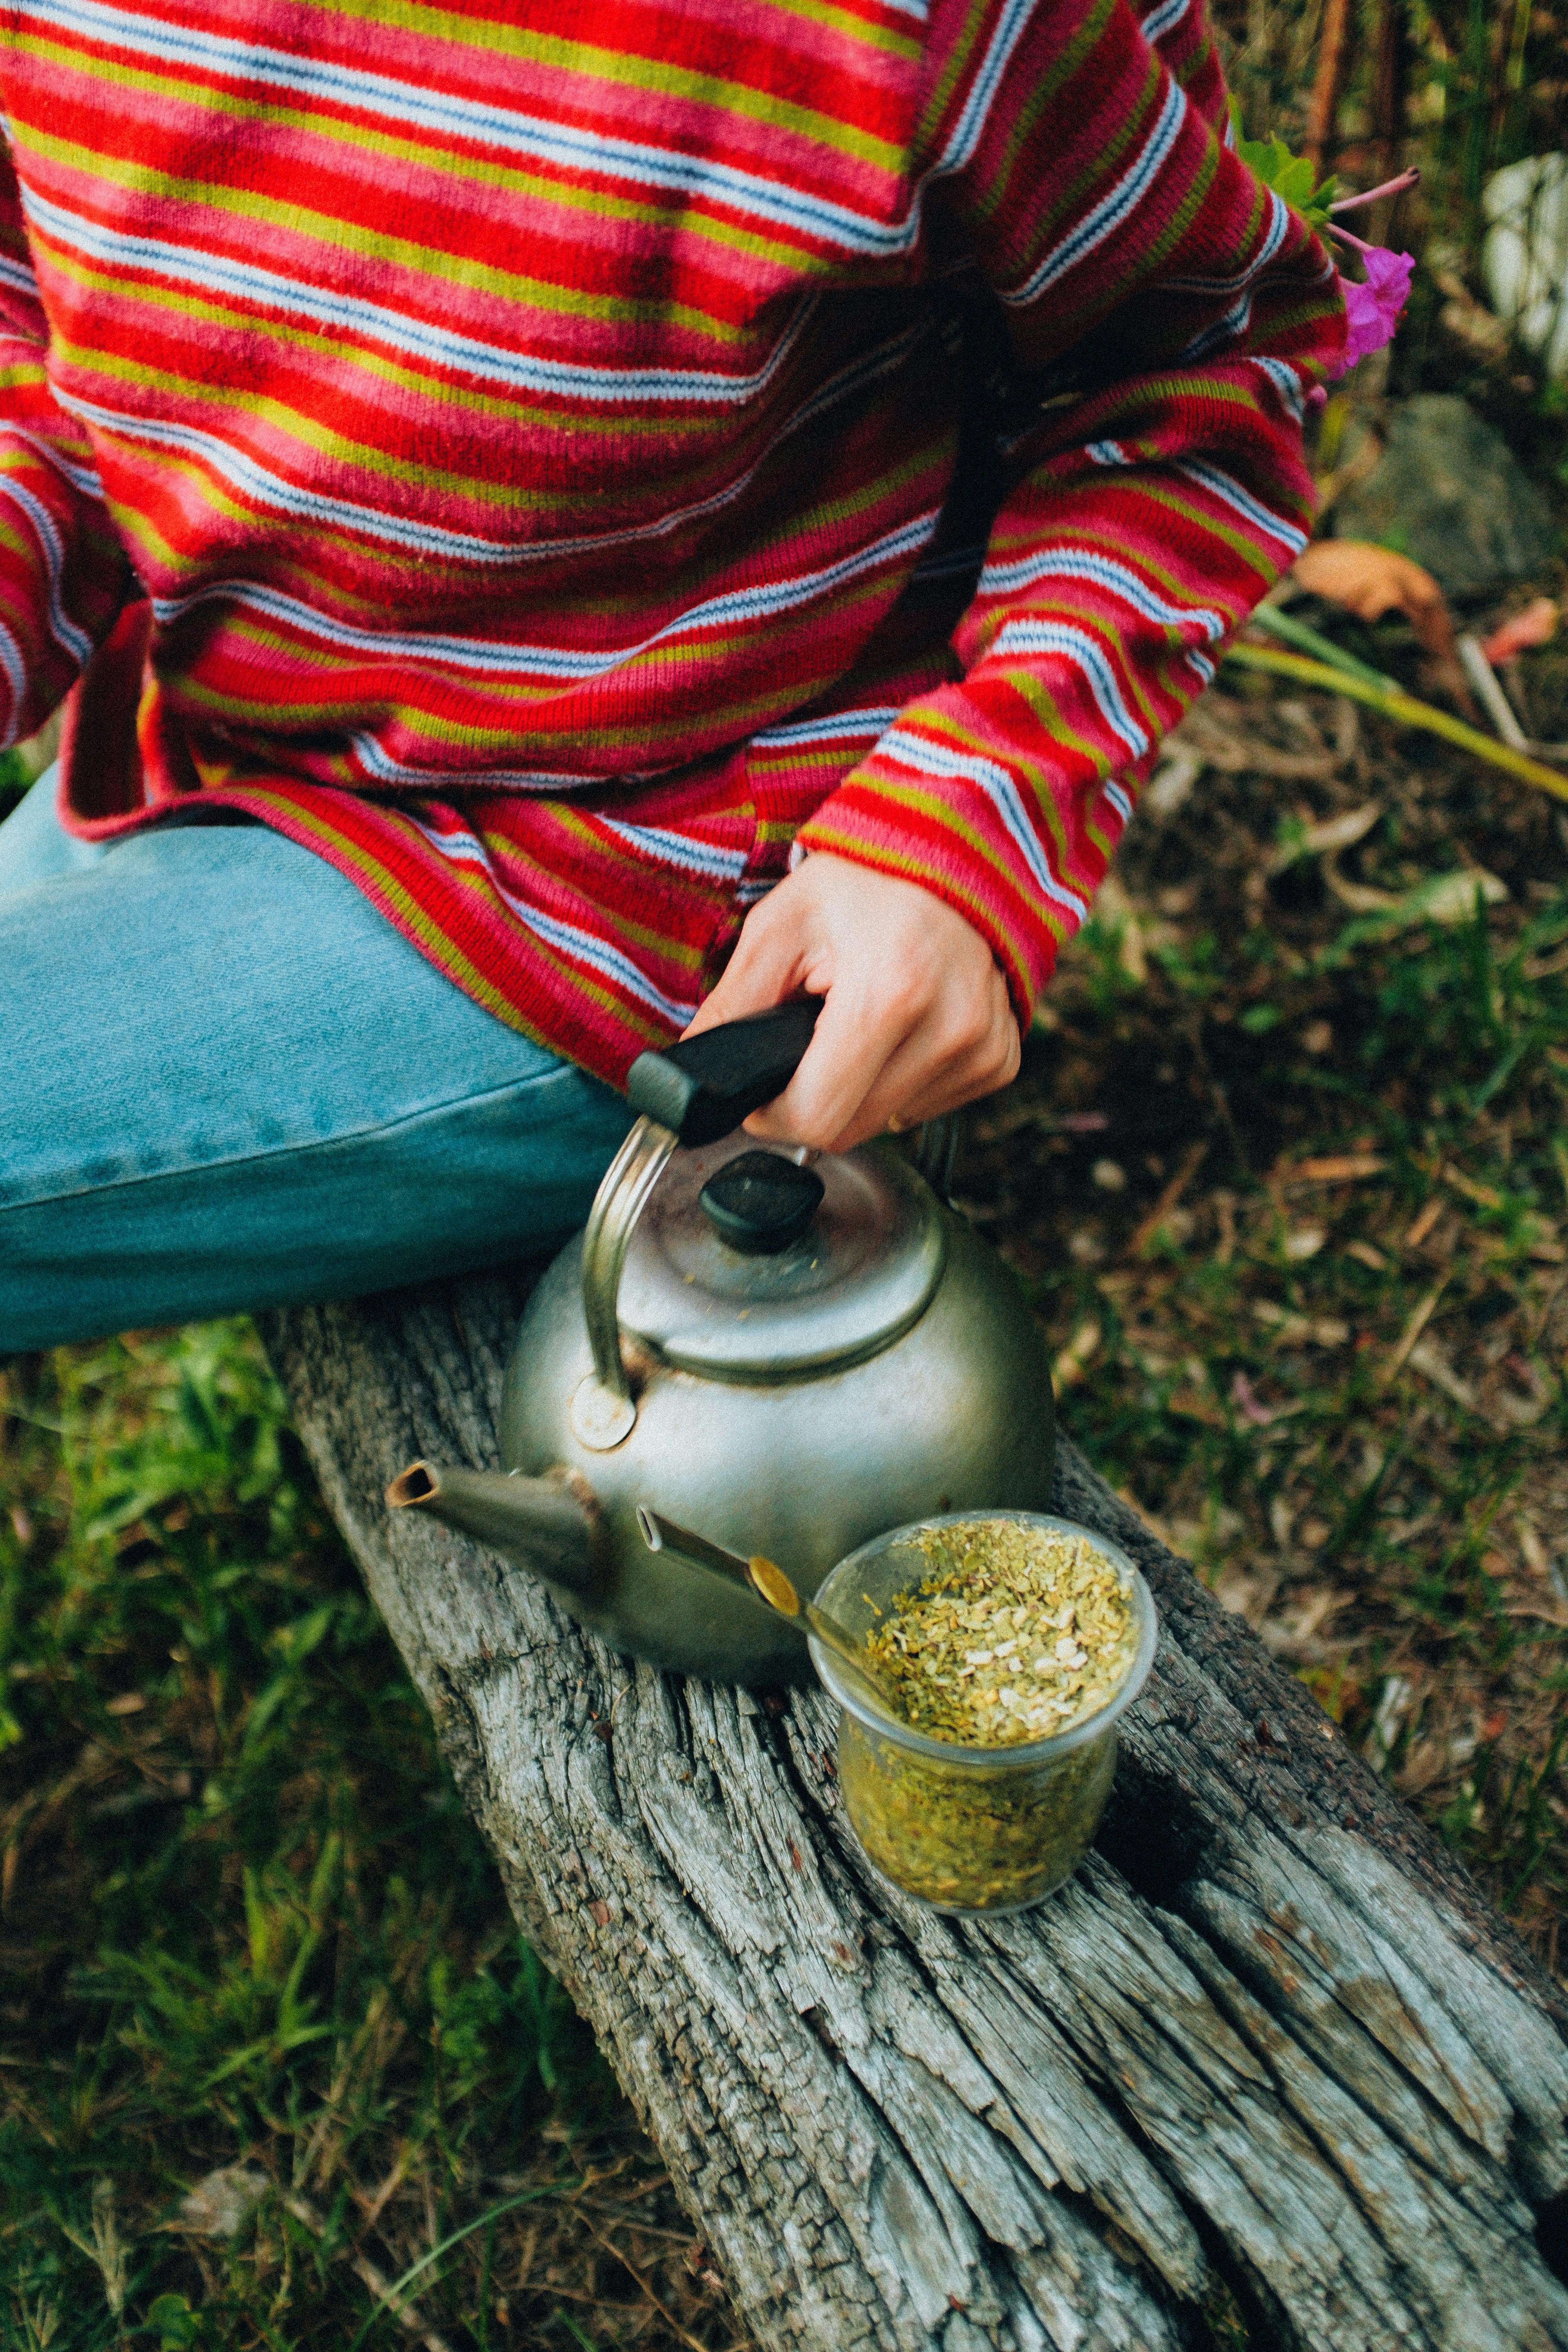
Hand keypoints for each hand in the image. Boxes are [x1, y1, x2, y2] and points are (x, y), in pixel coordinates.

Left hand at [683, 853, 1020, 1152]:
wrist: (952, 850)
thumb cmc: (863, 880)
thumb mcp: (781, 925)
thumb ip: (733, 1005)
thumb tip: (694, 1075)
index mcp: (890, 991)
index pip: (817, 1117)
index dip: (773, 1114)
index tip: (764, 1090)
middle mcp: (950, 1026)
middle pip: (852, 1129)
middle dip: (814, 1099)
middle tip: (808, 1042)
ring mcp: (982, 1046)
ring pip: (890, 1122)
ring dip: (861, 1088)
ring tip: (860, 1020)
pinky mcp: (1000, 1058)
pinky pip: (932, 1107)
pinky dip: (905, 1081)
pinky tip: (902, 1028)